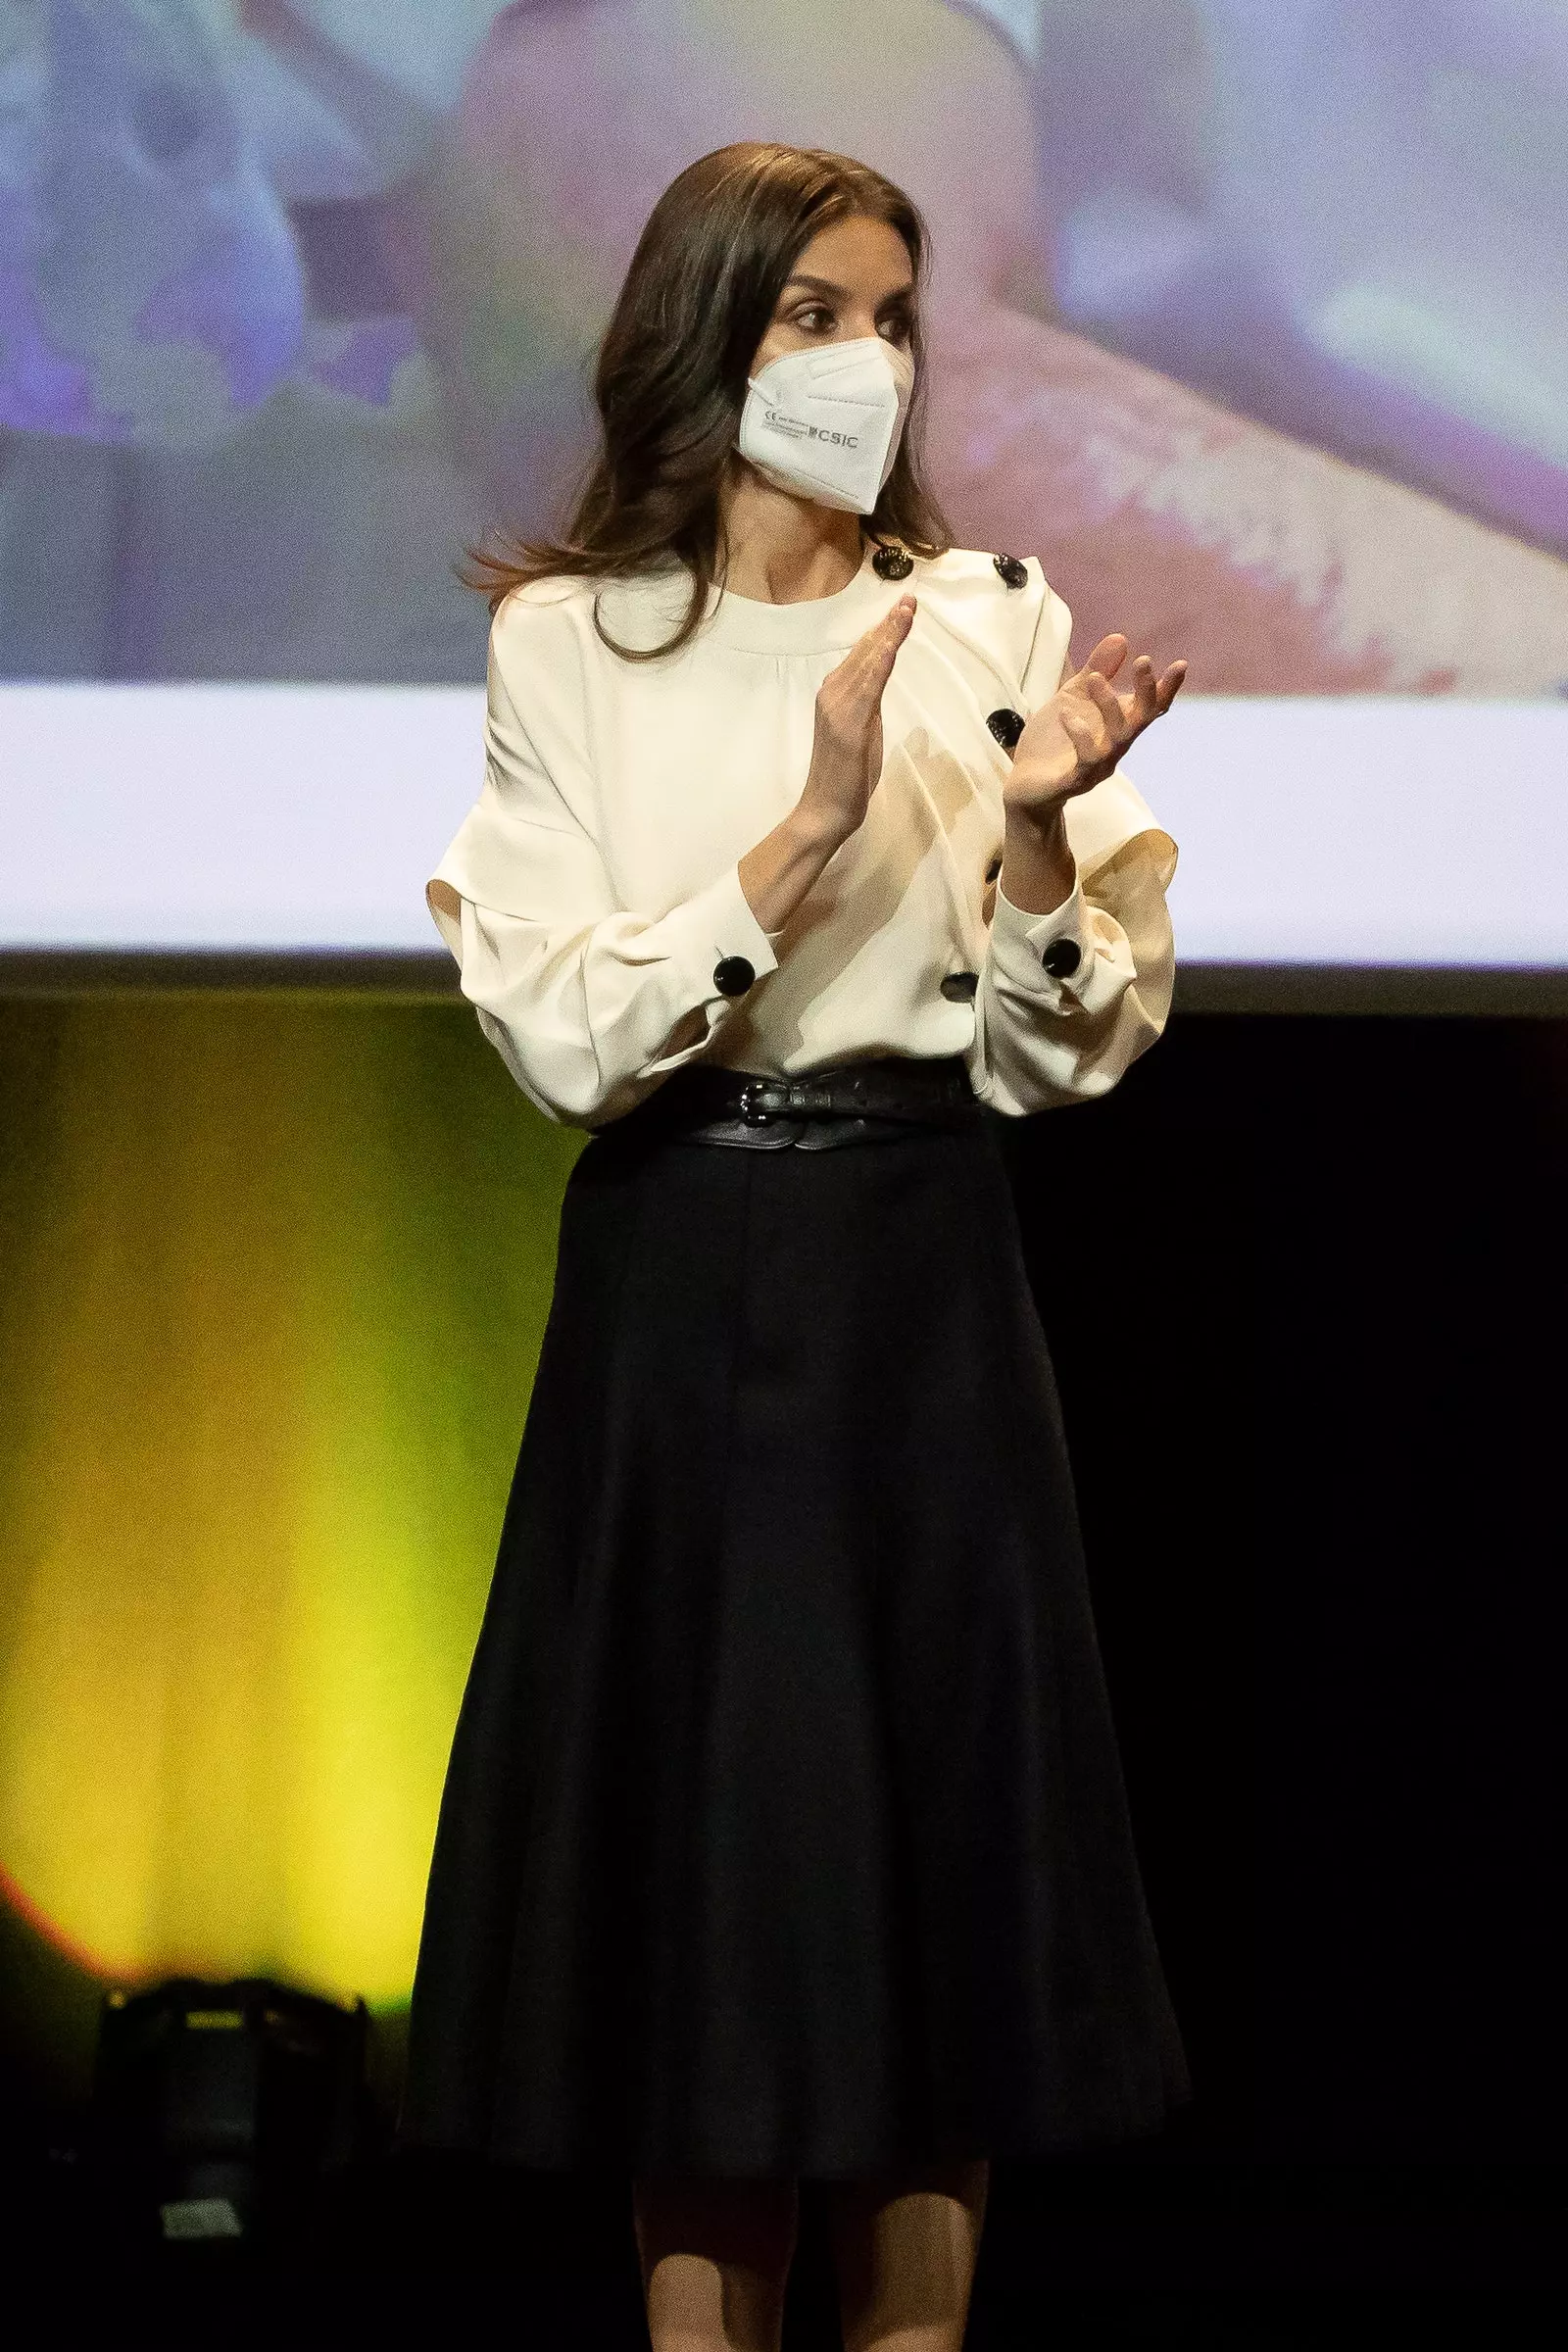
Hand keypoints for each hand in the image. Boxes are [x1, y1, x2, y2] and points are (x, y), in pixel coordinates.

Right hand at [797, 596, 916, 845]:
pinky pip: (870, 683)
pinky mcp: (848, 721)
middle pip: (865, 651)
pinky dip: (883, 658)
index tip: (903, 609)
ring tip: (907, 608)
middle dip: (888, 623)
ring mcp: (838, 705)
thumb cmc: (846, 778)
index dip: (883, 631)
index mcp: (834, 695)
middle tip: (910, 597)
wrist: (826, 809)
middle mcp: (831, 692)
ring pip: (868, 661)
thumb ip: (868, 706)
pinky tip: (895, 641)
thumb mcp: (862, 732)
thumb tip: (879, 683)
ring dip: (888, 633)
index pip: (863, 656)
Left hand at [1003, 635, 1185, 822]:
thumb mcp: (1072, 697)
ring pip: (1117, 739)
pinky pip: (1085, 759)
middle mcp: (1115, 747)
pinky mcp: (1075, 780)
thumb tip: (1121, 637)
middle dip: (1146, 691)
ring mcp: (1097, 765)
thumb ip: (1097, 670)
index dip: (1166, 688)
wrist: (1025, 785)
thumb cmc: (1052, 741)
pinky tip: (1065, 714)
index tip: (1181, 664)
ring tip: (1094, 678)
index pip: (1149, 707)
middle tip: (1143, 661)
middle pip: (1141, 720)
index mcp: (1117, 725)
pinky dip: (1079, 735)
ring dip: (1109, 706)